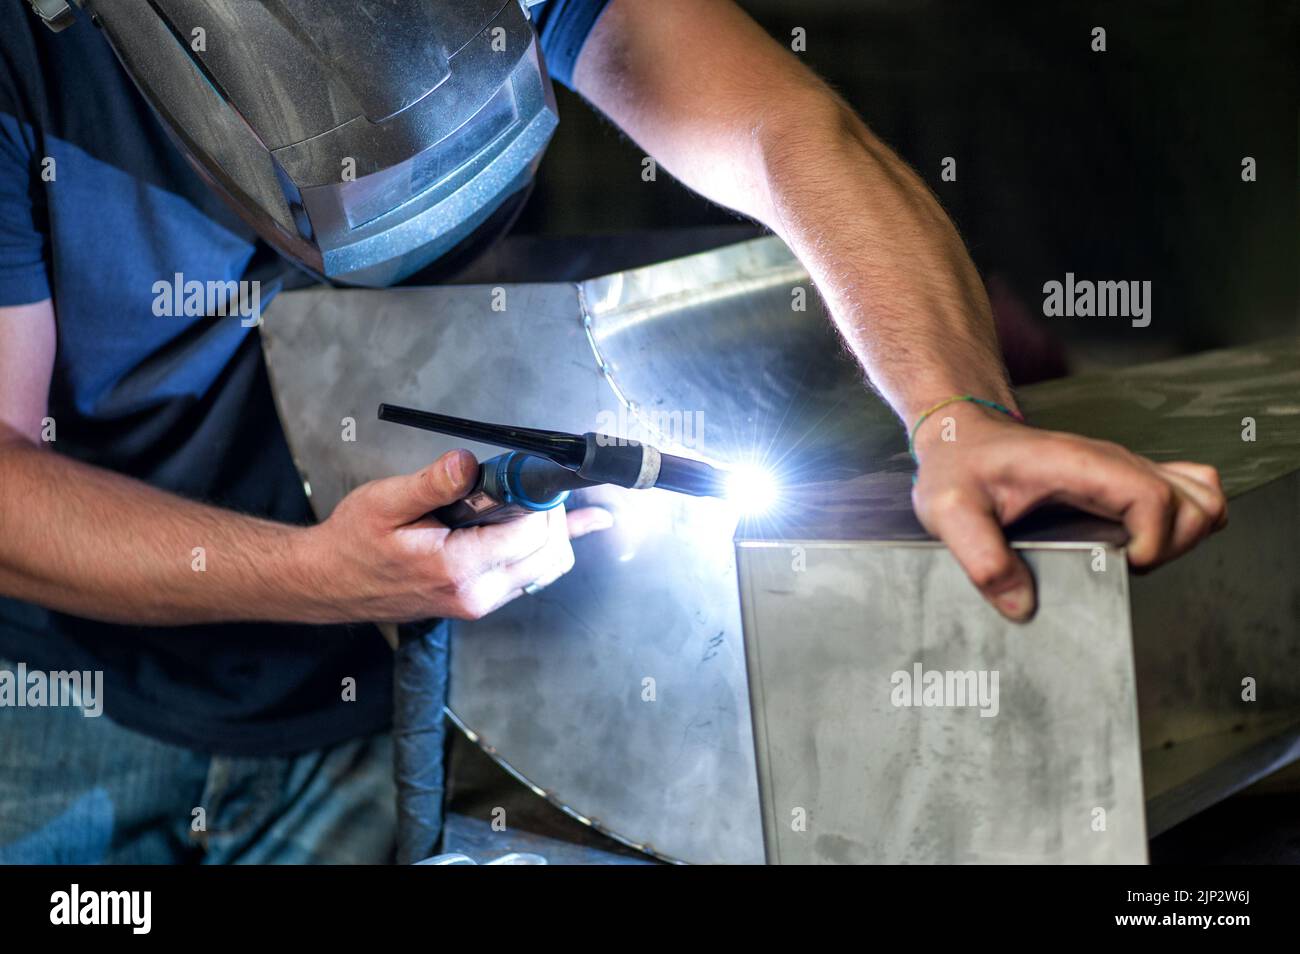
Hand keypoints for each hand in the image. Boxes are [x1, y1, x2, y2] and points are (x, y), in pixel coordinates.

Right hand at [305, 449, 612, 622]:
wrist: (330, 582)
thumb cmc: (353, 544)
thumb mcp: (384, 503)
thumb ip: (432, 484)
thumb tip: (467, 463)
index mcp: (457, 569)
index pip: (529, 533)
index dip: (539, 499)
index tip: (530, 473)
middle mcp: (476, 593)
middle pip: (549, 553)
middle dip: (555, 514)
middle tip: (539, 482)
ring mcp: (481, 601)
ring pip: (548, 568)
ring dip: (559, 533)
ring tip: (560, 500)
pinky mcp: (480, 601)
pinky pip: (532, 576)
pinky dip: (550, 548)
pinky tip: (571, 528)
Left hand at [911, 401, 1226, 621]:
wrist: (961, 436)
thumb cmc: (958, 467)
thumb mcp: (949, 512)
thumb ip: (981, 559)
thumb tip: (1022, 606)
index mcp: (1078, 466)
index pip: (1155, 498)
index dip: (1154, 541)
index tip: (1124, 565)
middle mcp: (1111, 462)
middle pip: (1195, 502)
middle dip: (1175, 546)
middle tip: (1125, 566)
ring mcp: (1122, 468)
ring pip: (1200, 495)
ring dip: (1186, 534)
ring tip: (1137, 556)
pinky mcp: (1123, 478)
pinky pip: (1186, 489)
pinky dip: (1184, 519)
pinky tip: (1144, 542)